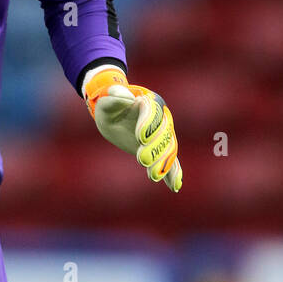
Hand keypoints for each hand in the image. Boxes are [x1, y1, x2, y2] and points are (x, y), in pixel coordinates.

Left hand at [83, 66, 181, 191]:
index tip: (140, 138)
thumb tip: (125, 97)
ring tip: (152, 176)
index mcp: (149, 101)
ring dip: (162, 163)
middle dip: (155, 147)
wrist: (114, 113)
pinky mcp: (159, 148)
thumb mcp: (107, 97)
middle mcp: (161, 118)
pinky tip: (174, 186)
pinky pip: (171, 161)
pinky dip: (173, 173)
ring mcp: (162, 134)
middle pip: (164, 133)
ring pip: (168, 149)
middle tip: (142, 160)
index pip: (153, 111)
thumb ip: (114, 95)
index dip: (148, 124)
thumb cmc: (110, 102)